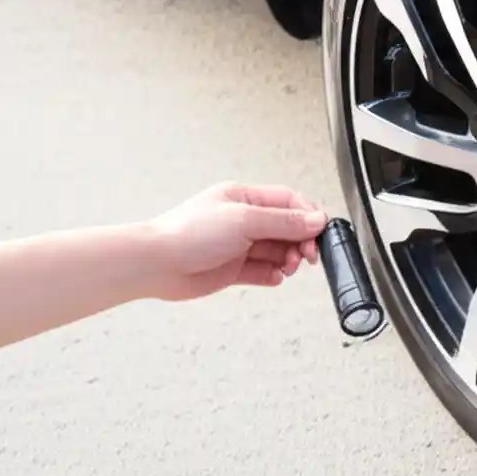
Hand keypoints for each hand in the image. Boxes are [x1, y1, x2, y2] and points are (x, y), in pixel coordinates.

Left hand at [148, 182, 327, 300]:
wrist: (157, 264)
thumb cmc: (187, 233)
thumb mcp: (244, 220)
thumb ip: (284, 222)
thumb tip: (316, 220)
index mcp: (244, 198)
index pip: (288, 201)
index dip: (308, 216)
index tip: (319, 232)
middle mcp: (243, 220)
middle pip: (287, 228)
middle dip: (301, 241)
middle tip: (307, 256)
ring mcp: (238, 245)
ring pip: (277, 251)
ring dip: (288, 260)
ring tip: (288, 267)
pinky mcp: (233, 269)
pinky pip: (263, 272)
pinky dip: (272, 275)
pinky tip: (273, 277)